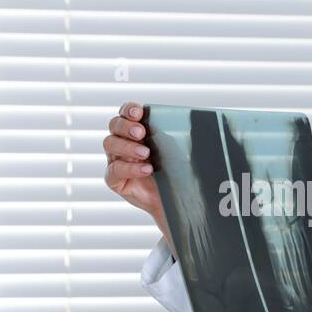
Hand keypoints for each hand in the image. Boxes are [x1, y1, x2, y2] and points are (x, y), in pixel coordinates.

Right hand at [103, 102, 174, 253]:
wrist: (175, 201)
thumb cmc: (175, 171)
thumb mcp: (177, 149)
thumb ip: (176, 133)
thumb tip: (202, 118)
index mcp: (135, 130)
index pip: (126, 113)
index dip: (129, 109)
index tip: (139, 111)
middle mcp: (123, 142)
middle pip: (114, 125)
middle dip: (126, 126)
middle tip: (141, 132)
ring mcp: (117, 160)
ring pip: (110, 144)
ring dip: (127, 146)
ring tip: (146, 152)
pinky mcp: (115, 179)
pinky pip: (114, 169)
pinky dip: (130, 167)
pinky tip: (146, 169)